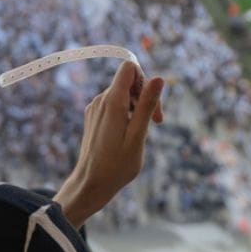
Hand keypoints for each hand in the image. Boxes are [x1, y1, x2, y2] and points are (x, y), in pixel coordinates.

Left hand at [55, 61, 163, 226]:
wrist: (90, 183)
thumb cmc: (117, 165)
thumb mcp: (138, 135)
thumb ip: (147, 105)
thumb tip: (159, 78)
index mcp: (112, 102)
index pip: (129, 68)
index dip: (145, 80)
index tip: (151, 104)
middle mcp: (101, 100)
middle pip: (128, 81)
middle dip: (145, 97)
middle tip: (156, 123)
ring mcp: (95, 108)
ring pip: (122, 94)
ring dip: (136, 107)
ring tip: (142, 132)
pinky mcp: (94, 117)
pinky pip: (114, 105)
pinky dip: (126, 114)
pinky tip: (129, 135)